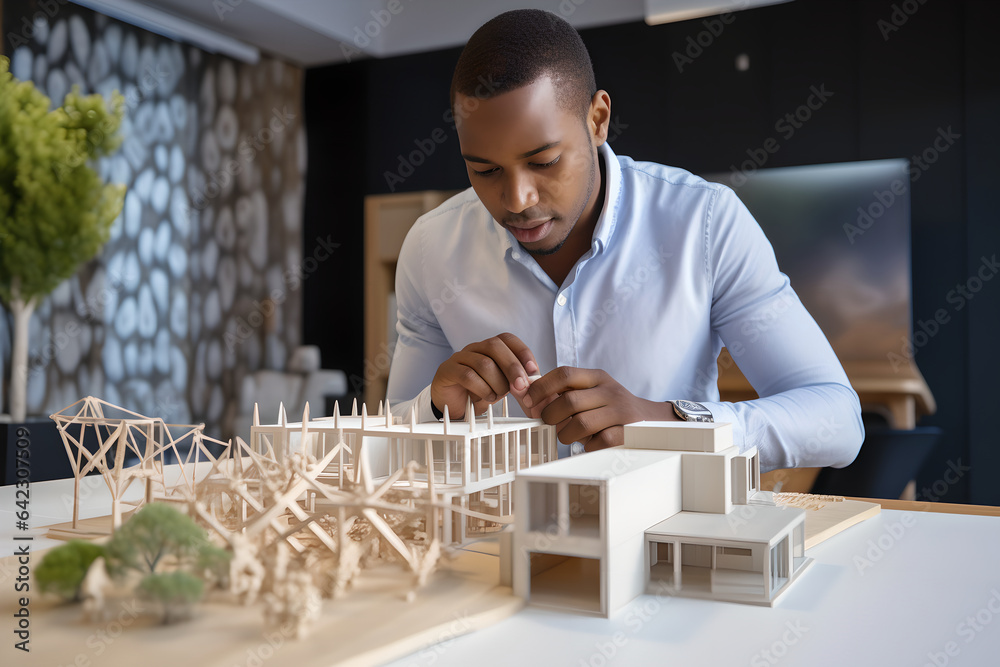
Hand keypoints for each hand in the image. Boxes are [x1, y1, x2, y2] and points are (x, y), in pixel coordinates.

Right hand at [431, 333, 538, 418]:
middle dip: (512, 368)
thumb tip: (534, 381)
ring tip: (498, 395)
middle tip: (521, 386)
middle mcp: (474, 348)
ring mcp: (459, 358)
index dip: (523, 353)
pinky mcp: (448, 370)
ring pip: (483, 363)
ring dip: (497, 383)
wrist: (455, 406)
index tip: (533, 371)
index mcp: (489, 347)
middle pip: (495, 346)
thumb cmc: (480, 392)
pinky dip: (482, 389)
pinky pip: (467, 375)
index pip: (508, 339)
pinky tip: (486, 397)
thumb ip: (517, 380)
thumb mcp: (503, 385)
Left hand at [521, 367, 677, 449]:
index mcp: (597, 377)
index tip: (528, 400)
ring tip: (567, 436)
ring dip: (566, 434)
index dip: (541, 387)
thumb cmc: (610, 408)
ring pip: (580, 423)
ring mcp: (620, 411)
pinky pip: (598, 441)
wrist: (651, 420)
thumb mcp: (591, 393)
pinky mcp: (628, 432)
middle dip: (550, 415)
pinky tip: (588, 444)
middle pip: (569, 400)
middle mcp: (609, 390)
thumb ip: (562, 393)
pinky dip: (587, 446)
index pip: (565, 373)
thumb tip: (525, 397)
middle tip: (549, 423)